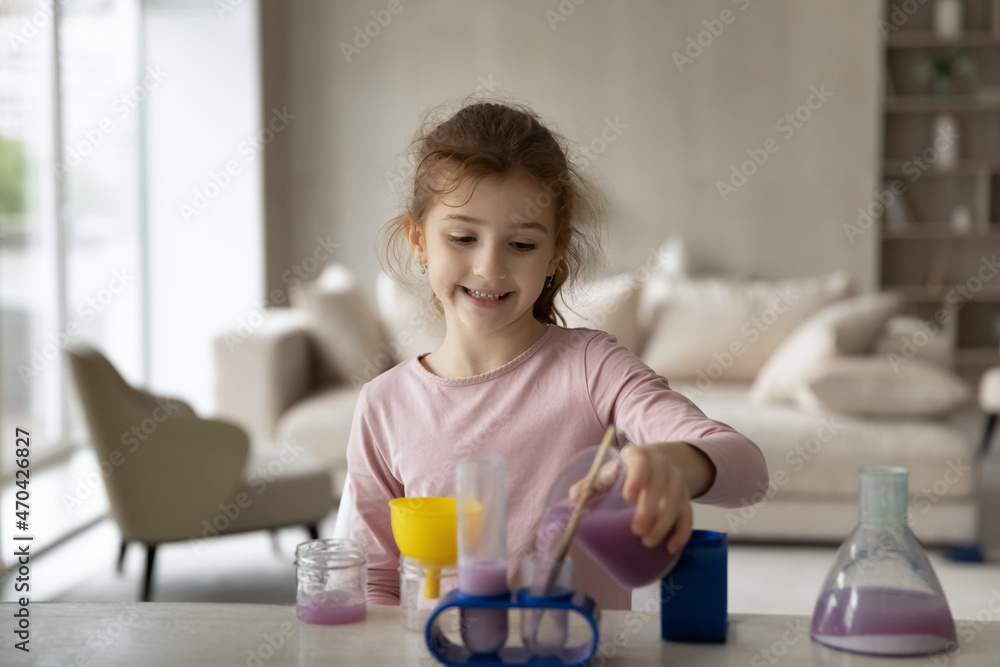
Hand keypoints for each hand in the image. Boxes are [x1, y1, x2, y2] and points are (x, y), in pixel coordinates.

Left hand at [569, 443, 692, 553]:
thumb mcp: (609, 470)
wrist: (660, 459)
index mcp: (639, 456)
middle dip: (649, 509)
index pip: (641, 463)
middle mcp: (662, 466)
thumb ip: (591, 484)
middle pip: (660, 485)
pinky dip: (682, 532)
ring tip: (648, 542)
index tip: (628, 497)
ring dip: (664, 524)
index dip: (636, 479)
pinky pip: (688, 514)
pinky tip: (670, 547)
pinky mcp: (686, 497)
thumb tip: (573, 499)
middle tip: (636, 530)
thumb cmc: (626, 470)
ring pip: (677, 501)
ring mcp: (677, 481)